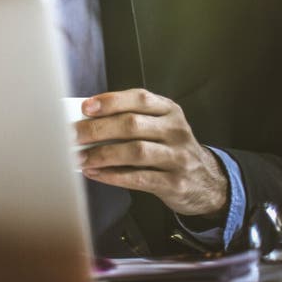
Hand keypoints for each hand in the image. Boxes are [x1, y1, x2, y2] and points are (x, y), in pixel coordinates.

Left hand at [77, 88, 227, 216]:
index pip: (139, 98)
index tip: (86, 107)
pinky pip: (140, 178)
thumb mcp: (161, 128)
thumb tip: (88, 122)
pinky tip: (96, 173)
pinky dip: (113, 176)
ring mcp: (178, 157)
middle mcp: (176, 130)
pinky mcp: (175, 183)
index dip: (111, 101)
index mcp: (170, 110)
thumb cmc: (171, 149)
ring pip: (135, 151)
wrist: (208, 183)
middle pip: (132, 125)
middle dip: (97, 129)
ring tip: (80, 157)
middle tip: (73, 135)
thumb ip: (132, 121)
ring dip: (102, 154)